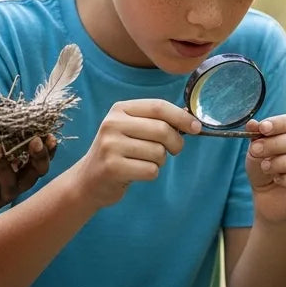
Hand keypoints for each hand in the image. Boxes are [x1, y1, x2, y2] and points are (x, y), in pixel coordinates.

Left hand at [0, 137, 56, 217]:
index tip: (48, 135)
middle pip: (37, 173)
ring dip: (6, 164)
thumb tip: (18, 116)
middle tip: (35, 142)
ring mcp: (1, 193)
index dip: (47, 146)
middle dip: (39, 157)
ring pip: (15, 183)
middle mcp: (14, 178)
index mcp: (16, 161)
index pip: (38, 155)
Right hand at [69, 99, 196, 208]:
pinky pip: (151, 170)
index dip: (182, 117)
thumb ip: (158, 121)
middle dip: (176, 143)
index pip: (158, 106)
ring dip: (160, 161)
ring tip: (144, 161)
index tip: (196, 127)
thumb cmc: (119, 153)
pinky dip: (151, 174)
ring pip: (158, 152)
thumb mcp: (133, 130)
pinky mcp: (112, 167)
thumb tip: (191, 117)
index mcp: (120, 109)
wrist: (88, 180)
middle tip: (173, 151)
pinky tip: (137, 172)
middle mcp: (112, 124)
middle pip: (162, 130)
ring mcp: (110, 146)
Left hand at [245, 113, 285, 223]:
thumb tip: (252, 124)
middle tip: (256, 149)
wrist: (269, 201)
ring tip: (265, 166)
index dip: (281, 123)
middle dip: (277, 143)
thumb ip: (257, 137)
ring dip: (283, 162)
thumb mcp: (258, 152)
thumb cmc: (268, 171)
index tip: (262, 128)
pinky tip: (277, 179)